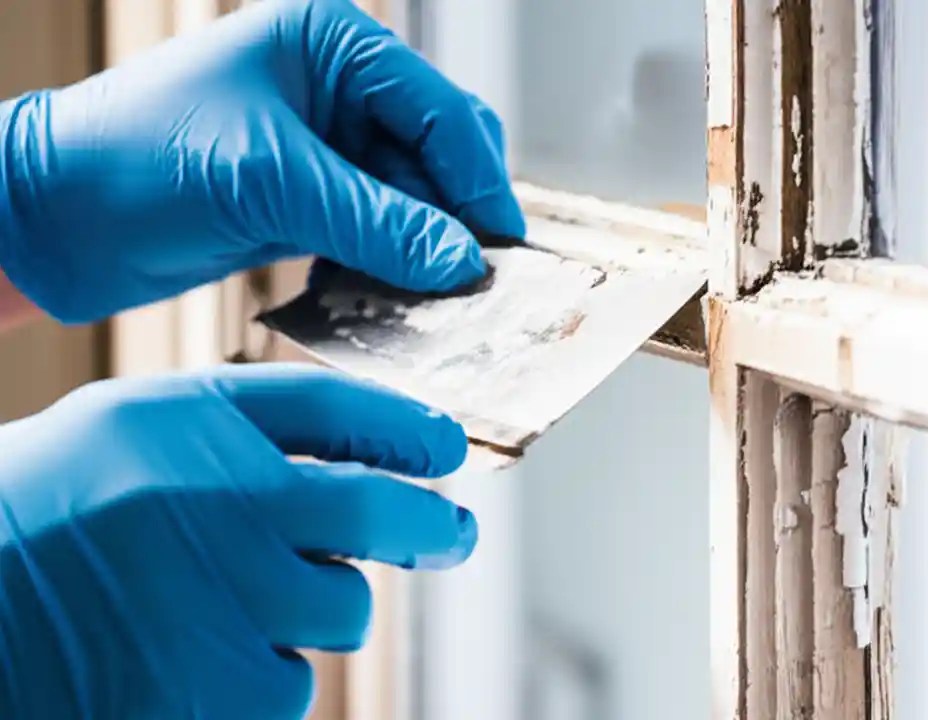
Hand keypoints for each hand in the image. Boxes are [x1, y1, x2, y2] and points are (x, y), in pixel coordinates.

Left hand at [0, 0, 522, 322]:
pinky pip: (375, 235)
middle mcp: (338, 88)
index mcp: (334, 44)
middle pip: (437, 158)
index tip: (502, 250)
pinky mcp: (308, 200)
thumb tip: (464, 262)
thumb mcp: (270, 183)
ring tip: (429, 304)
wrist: (48, 220)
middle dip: (454, 220)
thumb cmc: (132, 161)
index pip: (441, 112)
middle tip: (476, 284)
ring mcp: (324, 146)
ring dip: (421, 254)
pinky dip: (385, 270)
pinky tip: (381, 302)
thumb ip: (377, 223)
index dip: (477, 184)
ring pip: (411, 204)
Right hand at [0, 364, 477, 718]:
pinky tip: (192, 653)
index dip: (412, 430)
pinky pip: (291, 685)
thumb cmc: (50, 507)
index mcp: (198, 437)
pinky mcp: (219, 700)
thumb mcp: (135, 424)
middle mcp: (225, 515)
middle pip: (385, 521)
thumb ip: (253, 421)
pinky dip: (262, 673)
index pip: (342, 416)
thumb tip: (374, 446)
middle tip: (450, 536)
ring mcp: (227, 613)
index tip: (450, 447)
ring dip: (313, 608)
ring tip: (223, 601)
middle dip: (430, 529)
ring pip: (343, 613)